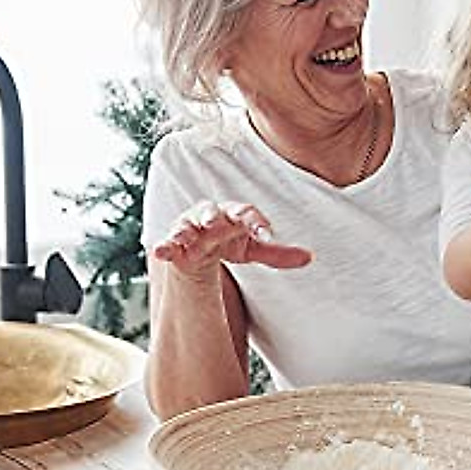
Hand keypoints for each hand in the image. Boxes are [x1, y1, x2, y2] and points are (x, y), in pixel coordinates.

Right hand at [151, 200, 312, 279]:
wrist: (200, 246)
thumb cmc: (230, 240)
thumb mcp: (253, 248)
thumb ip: (278, 254)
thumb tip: (310, 258)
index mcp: (233, 214)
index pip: (246, 213)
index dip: (256, 222)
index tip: (267, 234)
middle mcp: (209, 217)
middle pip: (211, 211)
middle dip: (212, 216)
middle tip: (215, 222)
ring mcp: (189, 228)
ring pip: (185, 225)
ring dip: (183, 230)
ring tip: (181, 237)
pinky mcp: (174, 243)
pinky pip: (166, 243)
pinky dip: (163, 246)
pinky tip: (159, 252)